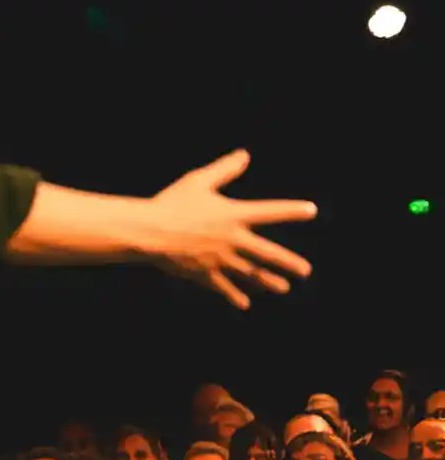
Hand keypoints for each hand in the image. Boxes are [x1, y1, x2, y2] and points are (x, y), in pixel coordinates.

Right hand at [146, 149, 316, 309]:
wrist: (148, 232)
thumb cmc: (171, 203)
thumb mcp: (198, 181)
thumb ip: (224, 169)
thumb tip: (245, 155)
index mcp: (233, 215)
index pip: (270, 212)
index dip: (292, 211)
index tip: (311, 211)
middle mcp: (232, 239)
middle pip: (267, 254)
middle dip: (288, 263)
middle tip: (305, 271)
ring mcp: (219, 259)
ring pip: (250, 274)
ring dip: (268, 282)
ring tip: (283, 288)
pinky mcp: (203, 273)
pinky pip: (223, 287)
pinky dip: (235, 295)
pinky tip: (245, 303)